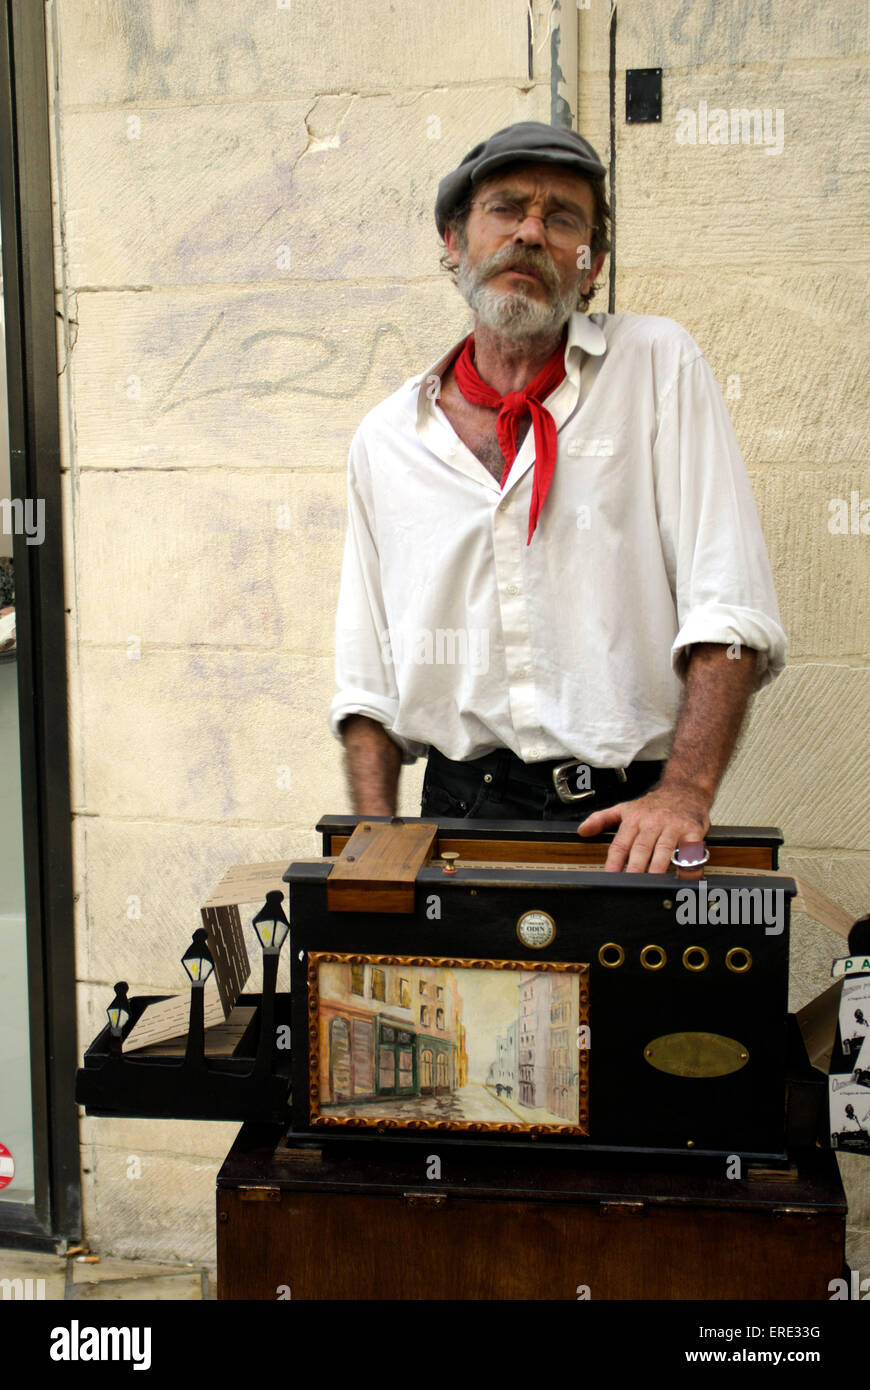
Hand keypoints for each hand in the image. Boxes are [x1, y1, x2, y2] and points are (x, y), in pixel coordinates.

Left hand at [577, 781, 710, 872]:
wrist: (685, 788)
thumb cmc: (655, 804)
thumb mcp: (625, 807)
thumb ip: (602, 819)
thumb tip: (582, 830)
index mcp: (634, 820)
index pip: (621, 844)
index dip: (613, 862)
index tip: (609, 877)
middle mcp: (652, 823)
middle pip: (641, 848)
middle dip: (634, 868)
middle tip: (629, 885)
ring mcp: (673, 827)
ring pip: (663, 850)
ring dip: (657, 869)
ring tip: (651, 885)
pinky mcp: (692, 832)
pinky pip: (690, 852)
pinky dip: (688, 866)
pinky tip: (684, 879)